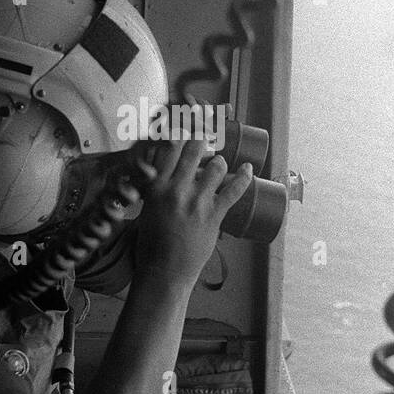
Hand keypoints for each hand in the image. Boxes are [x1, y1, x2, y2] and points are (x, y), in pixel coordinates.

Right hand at [131, 136, 253, 288]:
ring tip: (218, 164)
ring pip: (217, 166)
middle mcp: (176, 189)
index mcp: (155, 185)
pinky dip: (244, 176)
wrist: (163, 271)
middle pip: (195, 148)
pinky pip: (234, 190)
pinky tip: (248, 169)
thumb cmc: (151, 242)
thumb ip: (155, 187)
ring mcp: (197, 202)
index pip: (169, 145)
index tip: (187, 122)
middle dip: (203, 139)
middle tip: (207, 138)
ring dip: (220, 162)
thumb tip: (163, 169)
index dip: (181, 129)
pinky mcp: (214, 216)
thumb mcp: (146, 207)